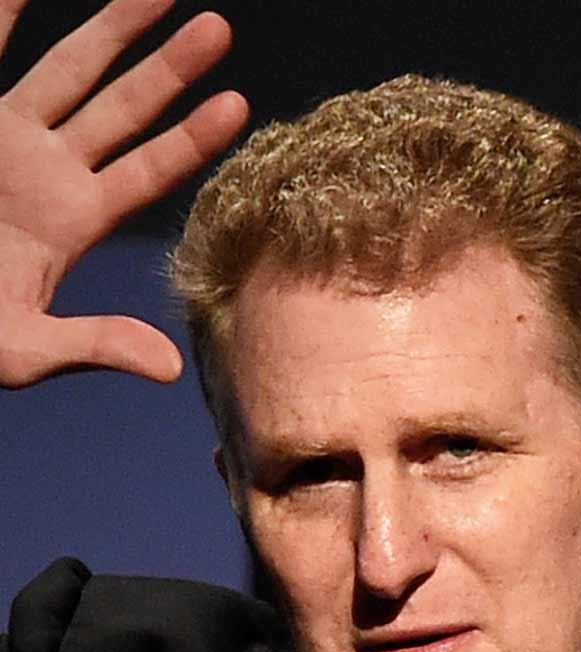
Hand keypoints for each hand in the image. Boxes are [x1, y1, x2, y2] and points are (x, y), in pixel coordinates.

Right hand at [0, 0, 246, 388]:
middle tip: (220, 27)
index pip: (149, 170)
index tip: (239, 105)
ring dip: (113, 28)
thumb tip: (172, 368)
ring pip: (69, 69)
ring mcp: (4, 138)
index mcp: (72, 218)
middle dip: (170, 68)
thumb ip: (94, 345)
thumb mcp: (22, 348)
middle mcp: (47, 169)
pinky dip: (9, 12)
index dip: (193, 139)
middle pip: (124, 108)